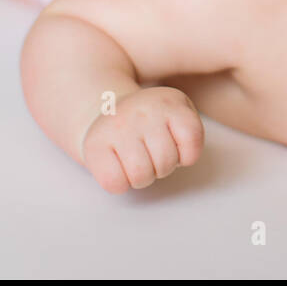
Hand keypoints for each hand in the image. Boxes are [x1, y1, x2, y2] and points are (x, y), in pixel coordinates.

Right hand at [81, 87, 203, 192]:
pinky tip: (120, 168)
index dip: (187, 153)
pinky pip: (114, 182)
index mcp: (169, 101)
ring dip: (142, 177)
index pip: (192, 138)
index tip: (175, 145)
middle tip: (152, 155)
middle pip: (166, 161)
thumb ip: (190, 132)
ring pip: (141, 175)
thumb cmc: (151, 121)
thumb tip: (184, 157)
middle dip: (162, 167)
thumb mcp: (178, 112)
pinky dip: (120, 184)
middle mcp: (143, 110)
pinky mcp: (94, 144)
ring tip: (137, 161)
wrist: (108, 108)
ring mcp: (118, 126)